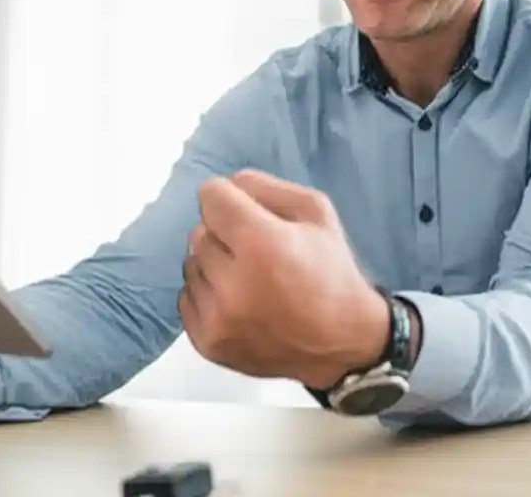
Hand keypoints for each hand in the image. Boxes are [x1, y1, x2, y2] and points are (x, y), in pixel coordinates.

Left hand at [179, 169, 387, 389]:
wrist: (343, 344)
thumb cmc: (332, 273)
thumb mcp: (315, 212)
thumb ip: (266, 187)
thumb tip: (227, 185)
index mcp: (260, 243)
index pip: (211, 196)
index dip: (229, 199)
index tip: (245, 212)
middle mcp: (232, 282)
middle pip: (199, 232)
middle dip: (224, 234)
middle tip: (255, 251)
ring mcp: (217, 318)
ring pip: (191, 265)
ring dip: (214, 266)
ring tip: (249, 279)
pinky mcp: (209, 343)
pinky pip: (187, 299)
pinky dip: (208, 296)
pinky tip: (239, 302)